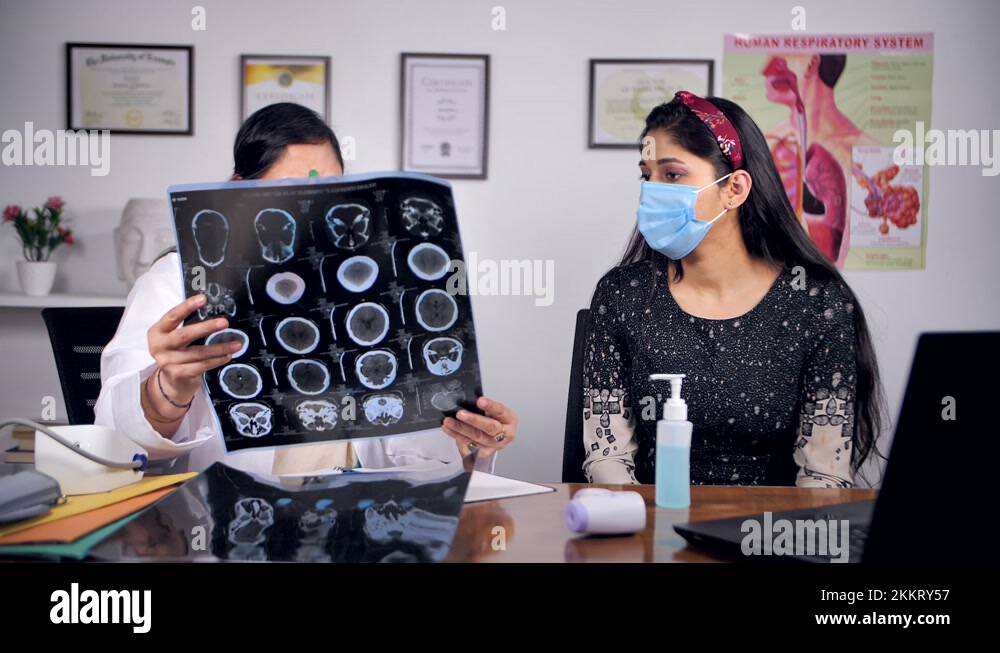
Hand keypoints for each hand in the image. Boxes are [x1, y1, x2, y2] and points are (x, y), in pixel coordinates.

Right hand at [147, 295, 239, 411]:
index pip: (172, 316)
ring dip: (219, 348)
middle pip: (185, 335)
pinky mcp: (178, 374)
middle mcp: (160, 346)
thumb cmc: (177, 354)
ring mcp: (167, 362)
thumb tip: (213, 312)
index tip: (203, 299)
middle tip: (224, 322)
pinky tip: (227, 356)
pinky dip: (216, 360)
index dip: (187, 307)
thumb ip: (187, 326)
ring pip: (198, 352)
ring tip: (235, 344)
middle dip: (206, 327)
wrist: (171, 382)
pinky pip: (201, 366)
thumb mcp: (175, 338)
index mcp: (158, 332)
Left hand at [441, 396, 517, 459]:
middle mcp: (504, 435)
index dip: (490, 406)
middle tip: (460, 414)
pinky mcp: (482, 453)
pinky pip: (468, 446)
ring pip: (477, 438)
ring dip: (461, 429)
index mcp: (509, 420)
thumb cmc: (495, 421)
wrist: (497, 437)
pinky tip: (448, 430)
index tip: (480, 401)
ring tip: (449, 421)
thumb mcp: (494, 411)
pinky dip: (457, 437)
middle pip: (489, 428)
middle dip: (473, 420)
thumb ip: (485, 407)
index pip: (500, 411)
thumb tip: (468, 400)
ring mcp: (493, 446)